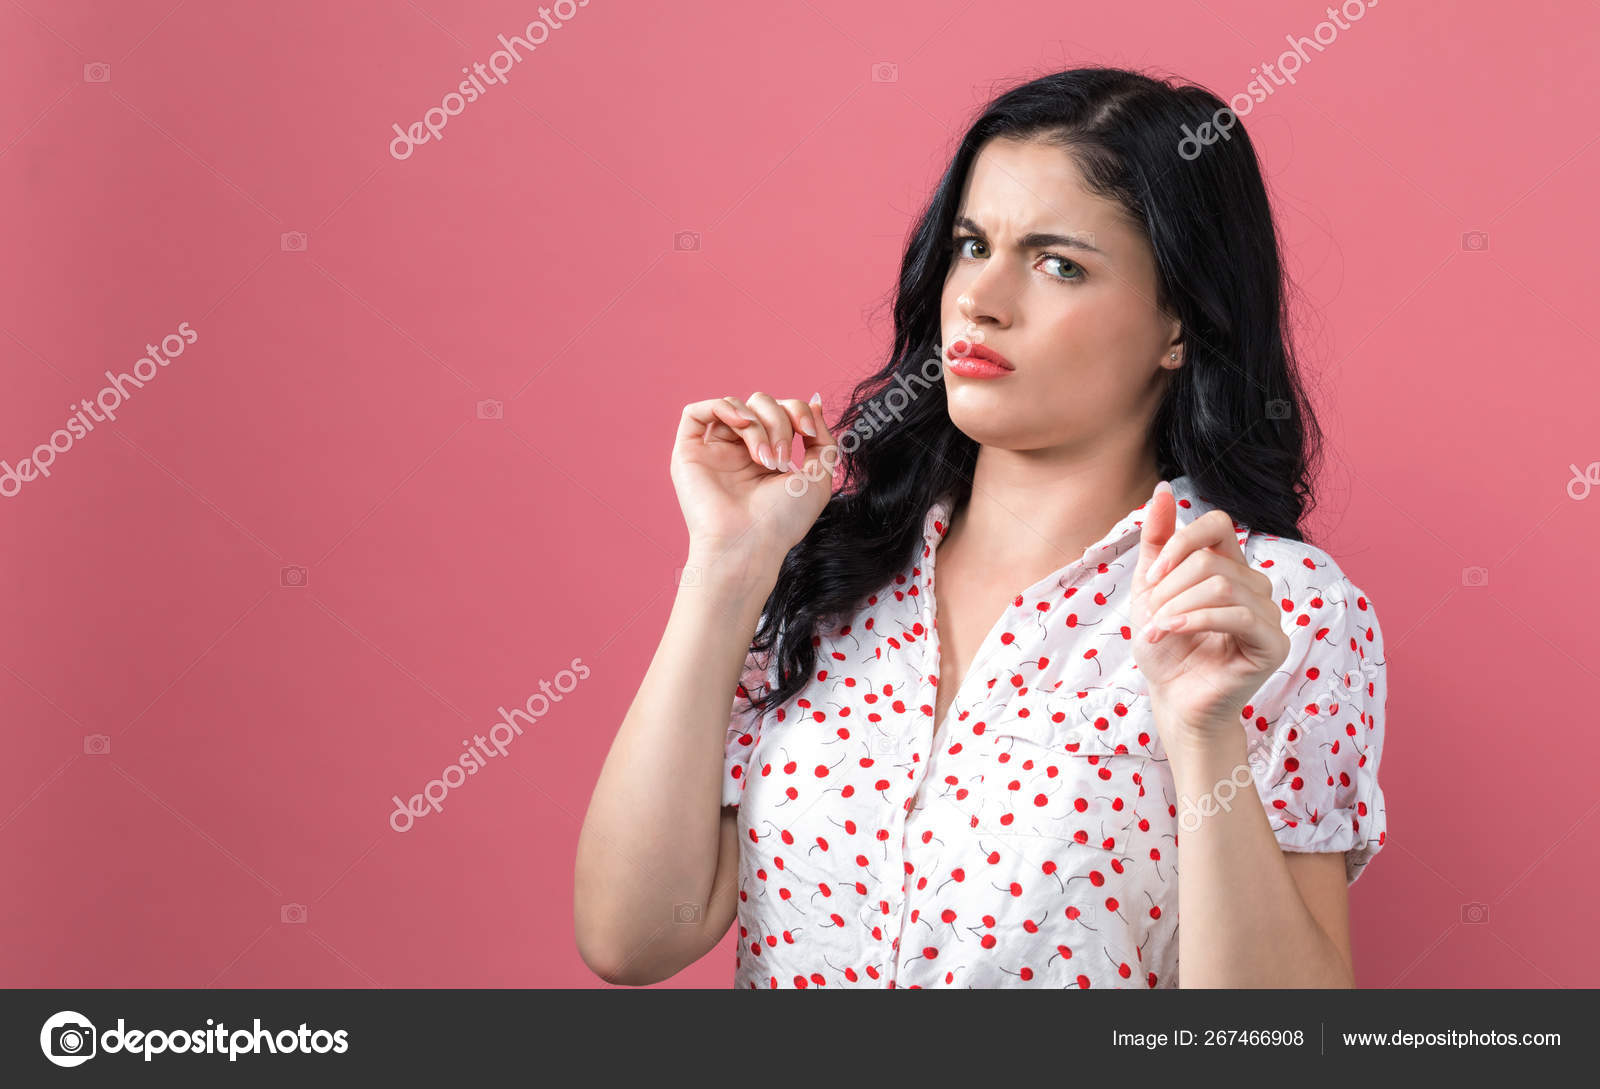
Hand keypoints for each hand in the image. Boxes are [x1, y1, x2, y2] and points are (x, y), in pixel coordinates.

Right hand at [670, 391, 837, 570]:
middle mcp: (738, 451)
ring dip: (758, 424)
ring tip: (763, 459)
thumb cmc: (782, 521)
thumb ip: (822, 440)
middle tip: (780, 459)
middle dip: (779, 422)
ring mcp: (713, 451)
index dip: (798, 411)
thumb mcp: (818, 478)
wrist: (749, 545)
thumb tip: (816, 402)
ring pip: (736, 406)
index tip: (808, 433)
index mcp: (766, 456)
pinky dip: (724, 407)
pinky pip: (698, 411)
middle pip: (760, 404)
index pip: (782, 412)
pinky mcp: (689, 453)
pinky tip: (742, 423)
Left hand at [1129, 481, 1290, 748]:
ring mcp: (1269, 614)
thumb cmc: (1165, 647)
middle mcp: (1255, 585)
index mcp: (1229, 566)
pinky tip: (1171, 633)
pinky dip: (1195, 621)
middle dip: (1168, 589)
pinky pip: (1237, 614)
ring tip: (1157, 631)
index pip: (1218, 523)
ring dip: (1176, 608)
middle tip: (1151, 618)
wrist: (1173, 698)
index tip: (1153, 576)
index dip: (1181, 541)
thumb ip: (1158, 540)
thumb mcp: (1151, 588)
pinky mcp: (1273, 644)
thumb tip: (1163, 488)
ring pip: (1221, 585)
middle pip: (1210, 560)